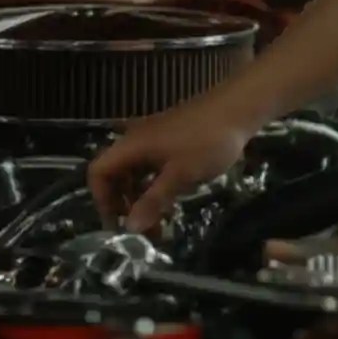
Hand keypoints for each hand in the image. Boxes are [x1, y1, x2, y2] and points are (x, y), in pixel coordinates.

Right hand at [88, 95, 253, 231]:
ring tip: (158, 224)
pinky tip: (171, 203)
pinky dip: (156, 186)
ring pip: (136, 173)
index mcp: (131, 145)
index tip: (117, 224)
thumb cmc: (207, 141)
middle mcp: (136, 140)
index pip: (98, 172)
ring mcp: (154, 140)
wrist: (239, 108)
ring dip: (142, 198)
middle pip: (115, 174)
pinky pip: (153, 167)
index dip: (101, 199)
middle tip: (140, 230)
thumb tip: (130, 227)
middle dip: (123, 204)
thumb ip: (153, 200)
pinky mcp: (171, 141)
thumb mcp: (180, 175)